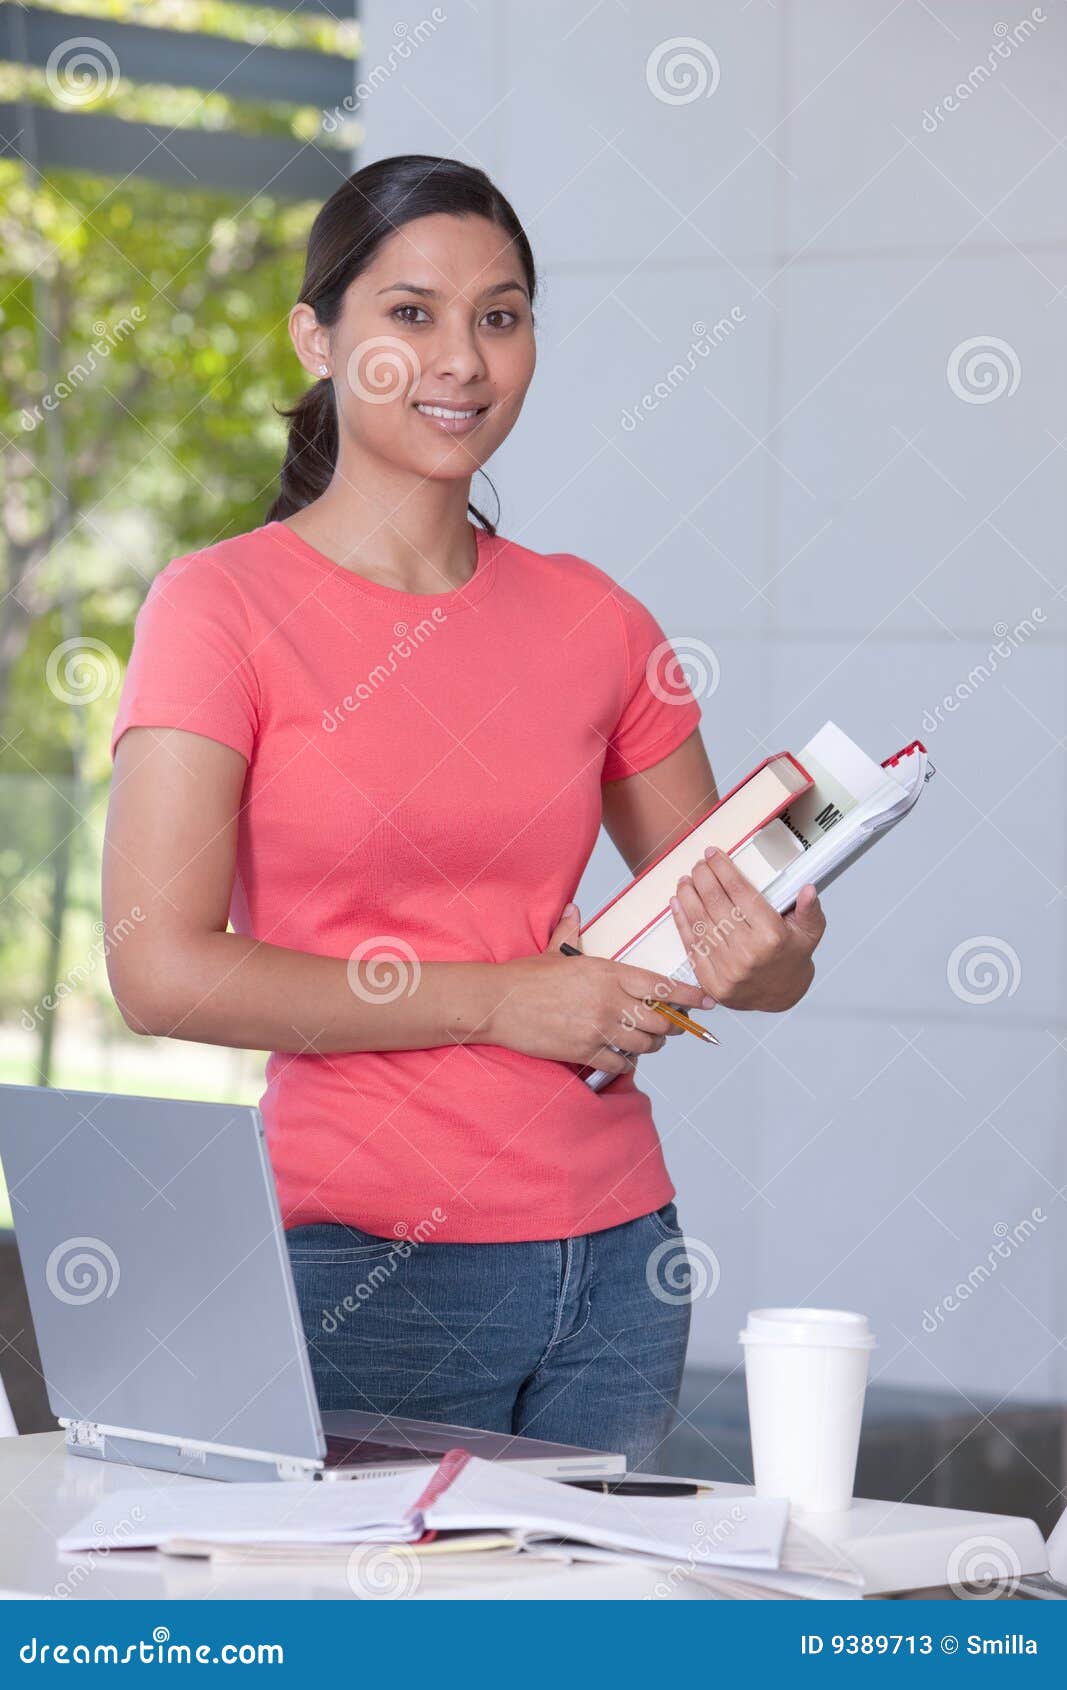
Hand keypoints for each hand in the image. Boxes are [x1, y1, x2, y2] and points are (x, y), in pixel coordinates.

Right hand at [487, 904, 714, 1074]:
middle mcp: (609, 1001)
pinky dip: (626, 1061)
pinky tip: (621, 1055)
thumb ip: (572, 932)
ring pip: (644, 1044)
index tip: (707, 1001)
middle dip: (670, 1026)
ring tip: (647, 1041)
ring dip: (650, 1045)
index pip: (661, 986)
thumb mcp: (554, 950)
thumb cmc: (524, 977)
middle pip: (660, 1021)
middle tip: (670, 1026)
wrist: (498, 1003)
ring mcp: (598, 1028)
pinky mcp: (584, 1051)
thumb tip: (574, 910)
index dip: (690, 995)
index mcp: (608, 973)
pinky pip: (620, 1062)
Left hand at [669, 847, 825, 1012]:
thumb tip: (808, 889)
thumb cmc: (792, 956)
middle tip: (699, 865)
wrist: (780, 996)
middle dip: (704, 879)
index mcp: (772, 937)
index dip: (724, 870)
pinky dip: (682, 922)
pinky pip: (692, 945)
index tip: (713, 855)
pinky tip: (677, 904)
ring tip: (686, 880)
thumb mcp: (810, 931)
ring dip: (688, 897)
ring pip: (701, 923)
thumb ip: (809, 908)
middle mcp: (748, 953)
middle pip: (717, 905)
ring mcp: (728, 970)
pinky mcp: (712, 981)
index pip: (741, 893)